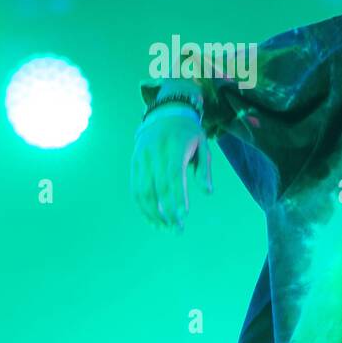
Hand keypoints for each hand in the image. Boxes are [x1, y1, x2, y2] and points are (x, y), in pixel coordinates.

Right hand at [130, 104, 213, 230]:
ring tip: (164, 228)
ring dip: (152, 212)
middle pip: (158, 187)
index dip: (177, 197)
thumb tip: (207, 192)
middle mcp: (155, 152)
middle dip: (167, 210)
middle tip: (176, 229)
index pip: (174, 176)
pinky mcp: (134, 163)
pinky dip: (141, 205)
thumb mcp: (203, 145)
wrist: (164, 113)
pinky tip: (151, 218)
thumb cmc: (189, 133)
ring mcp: (142, 157)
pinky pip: (135, 187)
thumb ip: (204, 169)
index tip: (183, 216)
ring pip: (143, 190)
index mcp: (174, 146)